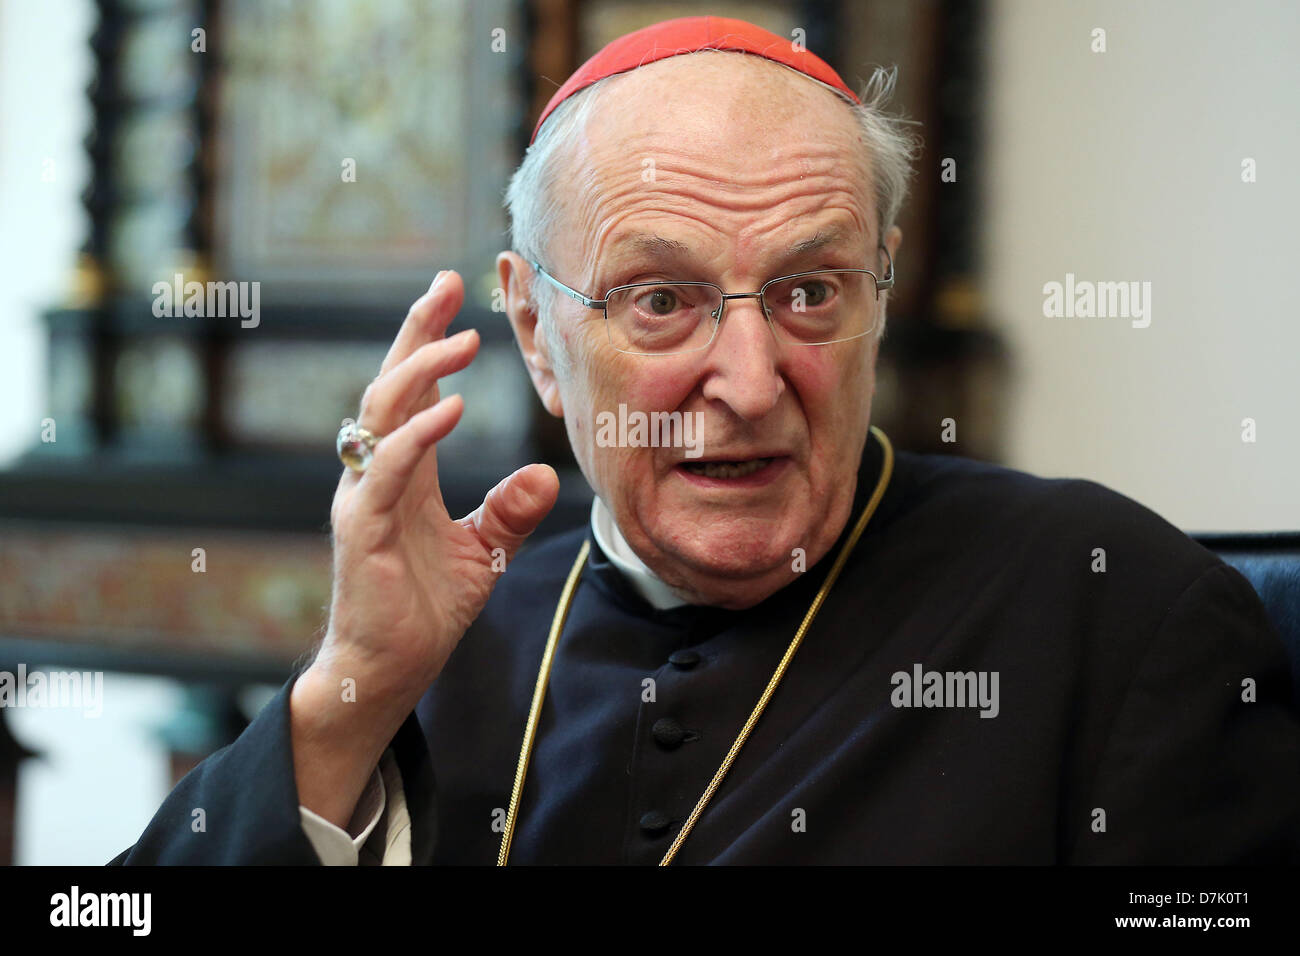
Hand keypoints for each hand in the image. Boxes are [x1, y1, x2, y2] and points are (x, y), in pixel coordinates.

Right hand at [291, 271, 558, 827]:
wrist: (391, 667)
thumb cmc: (426, 607)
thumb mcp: (485, 552)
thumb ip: (511, 512)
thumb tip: (547, 476)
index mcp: (404, 472)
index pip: (414, 391)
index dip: (429, 341)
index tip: (453, 294)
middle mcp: (377, 472)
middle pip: (391, 384)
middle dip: (417, 332)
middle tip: (446, 285)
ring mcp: (365, 497)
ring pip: (383, 414)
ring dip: (421, 370)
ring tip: (461, 339)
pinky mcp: (362, 529)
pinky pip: (389, 469)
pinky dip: (418, 435)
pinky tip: (454, 407)